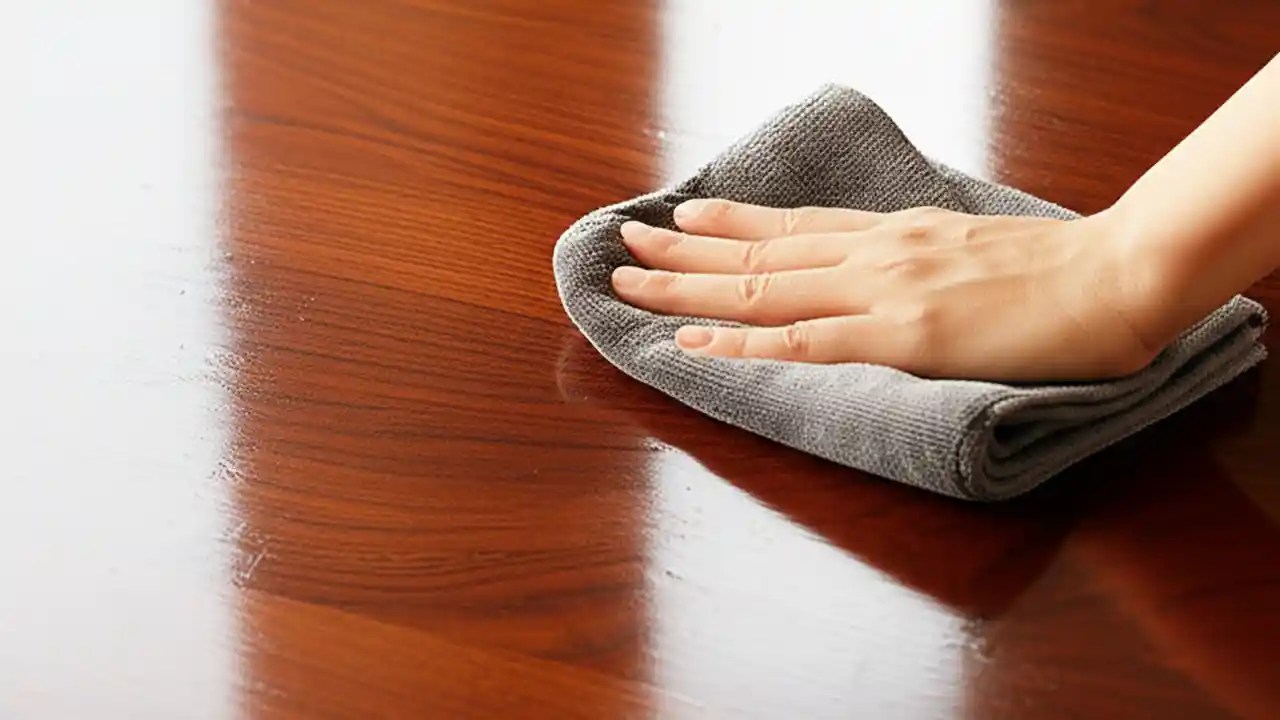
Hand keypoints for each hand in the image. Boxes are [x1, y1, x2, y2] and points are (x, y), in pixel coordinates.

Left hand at [611, 199, 1164, 380]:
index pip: (790, 227)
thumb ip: (923, 261)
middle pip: (757, 252)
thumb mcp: (974, 249)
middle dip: (683, 252)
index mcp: (892, 233)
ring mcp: (883, 290)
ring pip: (761, 289)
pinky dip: (741, 345)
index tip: (681, 217)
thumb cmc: (1060, 270)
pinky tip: (693, 345)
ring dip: (687, 290)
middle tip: (623, 248)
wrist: (1120, 275)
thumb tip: (892, 274)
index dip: (728, 224)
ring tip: (628, 286)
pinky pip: (803, 342)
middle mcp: (873, 252)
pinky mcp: (903, 335)